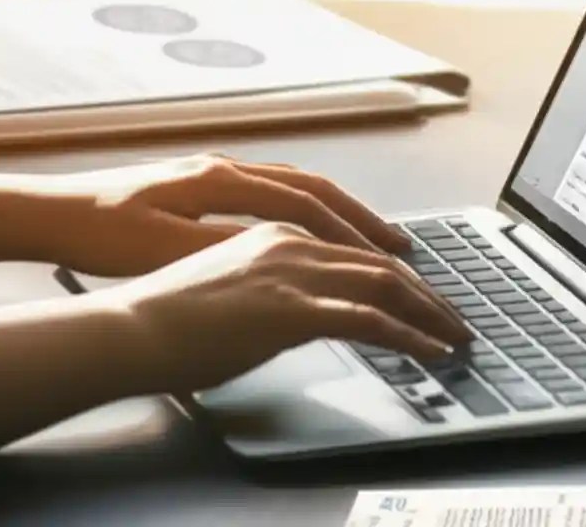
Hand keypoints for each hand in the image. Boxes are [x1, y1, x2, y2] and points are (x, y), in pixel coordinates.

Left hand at [51, 154, 409, 276]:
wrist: (52, 212)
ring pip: (292, 185)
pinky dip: (304, 210)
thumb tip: (280, 250)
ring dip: (334, 211)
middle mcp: (222, 167)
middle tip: (397, 243)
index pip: (303, 201)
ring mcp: (212, 172)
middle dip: (357, 216)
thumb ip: (224, 246)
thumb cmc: (100, 231)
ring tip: (366, 236)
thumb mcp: (163, 248)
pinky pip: (271, 192)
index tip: (384, 253)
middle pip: (309, 185)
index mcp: (218, 179)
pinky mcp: (199, 186)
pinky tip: (310, 229)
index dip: (348, 229)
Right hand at [95, 222, 472, 393]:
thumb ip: (267, 292)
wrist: (130, 327)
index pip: (351, 251)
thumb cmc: (165, 317)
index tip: (419, 295)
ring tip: (454, 336)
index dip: (394, 274)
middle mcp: (290, 242)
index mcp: (273, 234)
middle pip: (378, 263)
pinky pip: (370, 320)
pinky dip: (410, 335)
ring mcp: (294, 271)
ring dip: (428, 312)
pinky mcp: (294, 308)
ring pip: (384, 284)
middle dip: (424, 292)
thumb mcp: (228, 291)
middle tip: (452, 317)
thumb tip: (290, 314)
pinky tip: (430, 351)